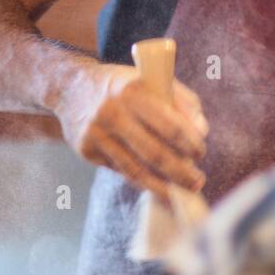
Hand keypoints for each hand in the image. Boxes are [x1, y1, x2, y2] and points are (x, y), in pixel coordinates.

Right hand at [56, 62, 207, 199]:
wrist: (72, 87)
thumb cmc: (124, 86)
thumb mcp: (154, 81)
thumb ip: (183, 102)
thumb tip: (202, 132)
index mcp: (134, 91)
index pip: (170, 125)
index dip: (189, 144)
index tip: (200, 153)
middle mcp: (113, 113)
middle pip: (154, 153)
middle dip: (180, 172)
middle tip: (197, 182)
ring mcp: (97, 134)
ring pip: (135, 169)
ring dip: (161, 185)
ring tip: (179, 193)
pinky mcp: (86, 151)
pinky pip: (120, 170)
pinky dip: (141, 180)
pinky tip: (156, 185)